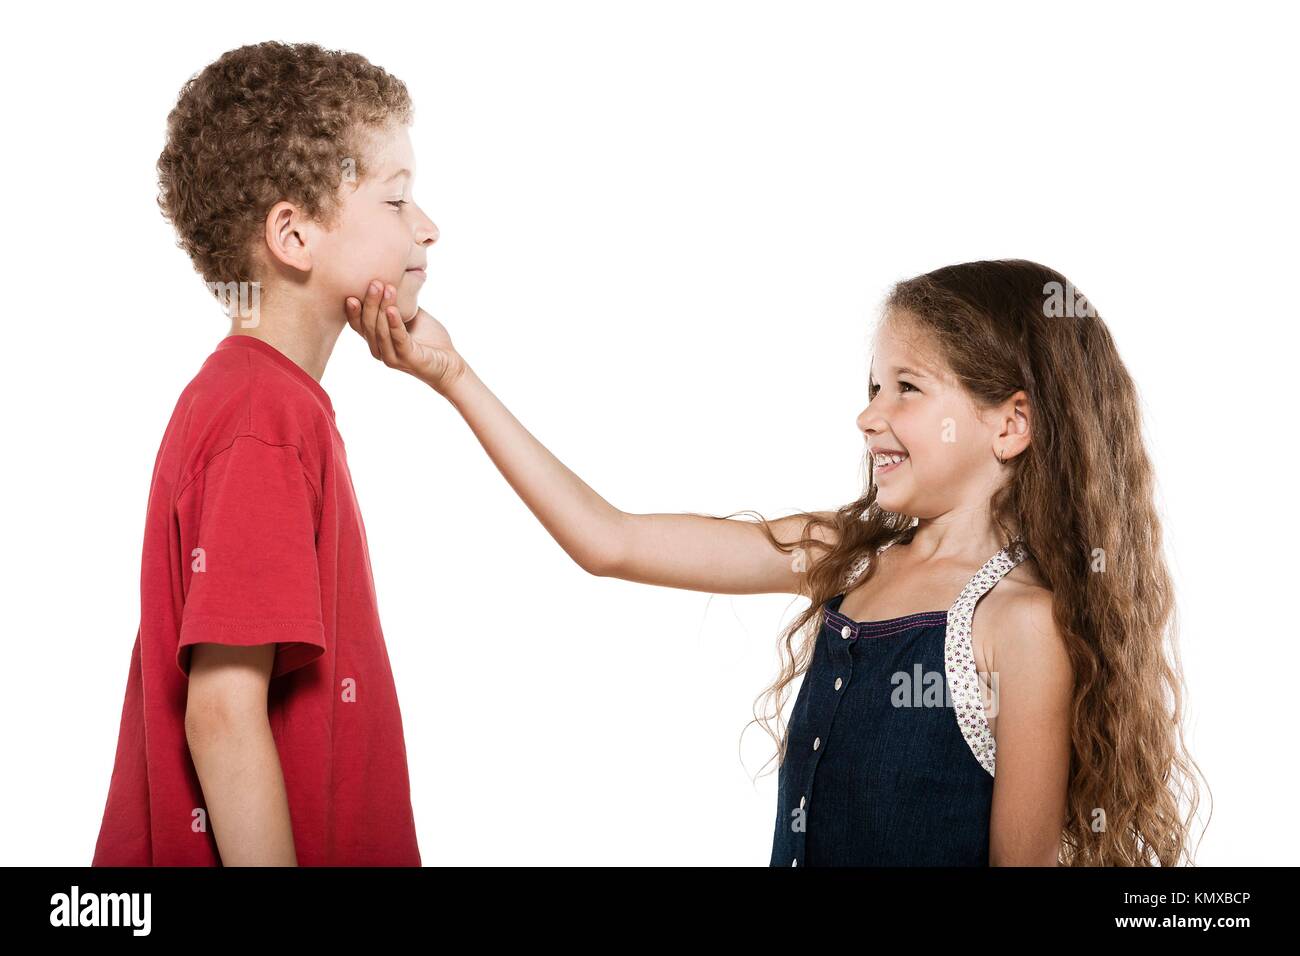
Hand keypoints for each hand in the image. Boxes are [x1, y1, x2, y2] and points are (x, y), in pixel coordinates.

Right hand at [344, 281, 466, 395]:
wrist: (450, 363)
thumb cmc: (429, 340)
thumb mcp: (411, 316)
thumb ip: (399, 303)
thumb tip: (393, 276)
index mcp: (377, 340)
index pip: (358, 324)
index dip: (353, 309)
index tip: (351, 289)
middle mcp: (380, 350)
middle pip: (367, 325)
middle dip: (369, 302)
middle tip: (374, 282)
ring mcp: (392, 357)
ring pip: (380, 331)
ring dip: (381, 308)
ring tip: (385, 288)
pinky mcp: (408, 359)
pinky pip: (398, 339)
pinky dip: (394, 323)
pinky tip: (392, 309)